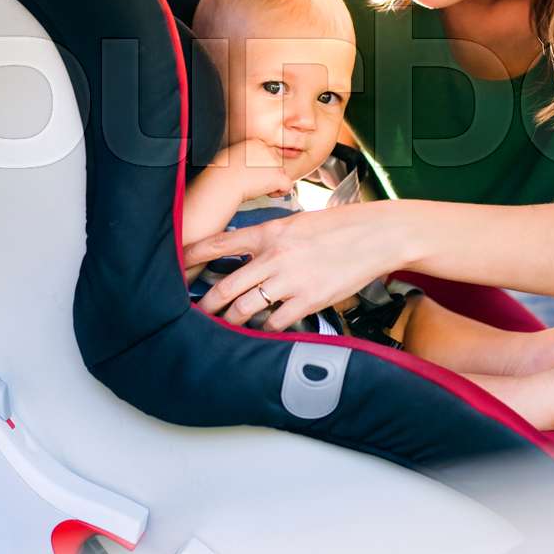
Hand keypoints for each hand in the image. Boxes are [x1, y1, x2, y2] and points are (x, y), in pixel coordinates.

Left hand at [186, 199, 410, 330]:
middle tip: (195, 312)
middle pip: (227, 284)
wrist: (375, 236)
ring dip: (231, 320)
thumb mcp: (297, 223)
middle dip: (207, 303)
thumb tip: (246, 248)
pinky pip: (275, 322)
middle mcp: (275, 256)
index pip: (221, 243)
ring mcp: (290, 280)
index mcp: (270, 232)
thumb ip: (270, 237)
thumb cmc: (338, 228)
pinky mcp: (308, 300)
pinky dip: (264, 329)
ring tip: (224, 326)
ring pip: (245, 308)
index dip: (195, 255)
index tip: (178, 264)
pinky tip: (262, 330)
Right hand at [210, 139, 291, 201]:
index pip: (268, 153)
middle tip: (255, 182)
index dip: (262, 166)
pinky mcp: (278, 176)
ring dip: (274, 182)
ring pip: (282, 173)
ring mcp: (274, 162)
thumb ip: (244, 156)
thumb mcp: (231, 156)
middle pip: (276, 162)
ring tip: (260, 188)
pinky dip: (280, 192)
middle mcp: (267, 149)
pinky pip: (288, 185)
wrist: (223, 182)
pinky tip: (269, 194)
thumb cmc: (221, 173)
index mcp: (256, 142)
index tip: (252, 174)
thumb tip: (248, 164)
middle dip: (269, 173)